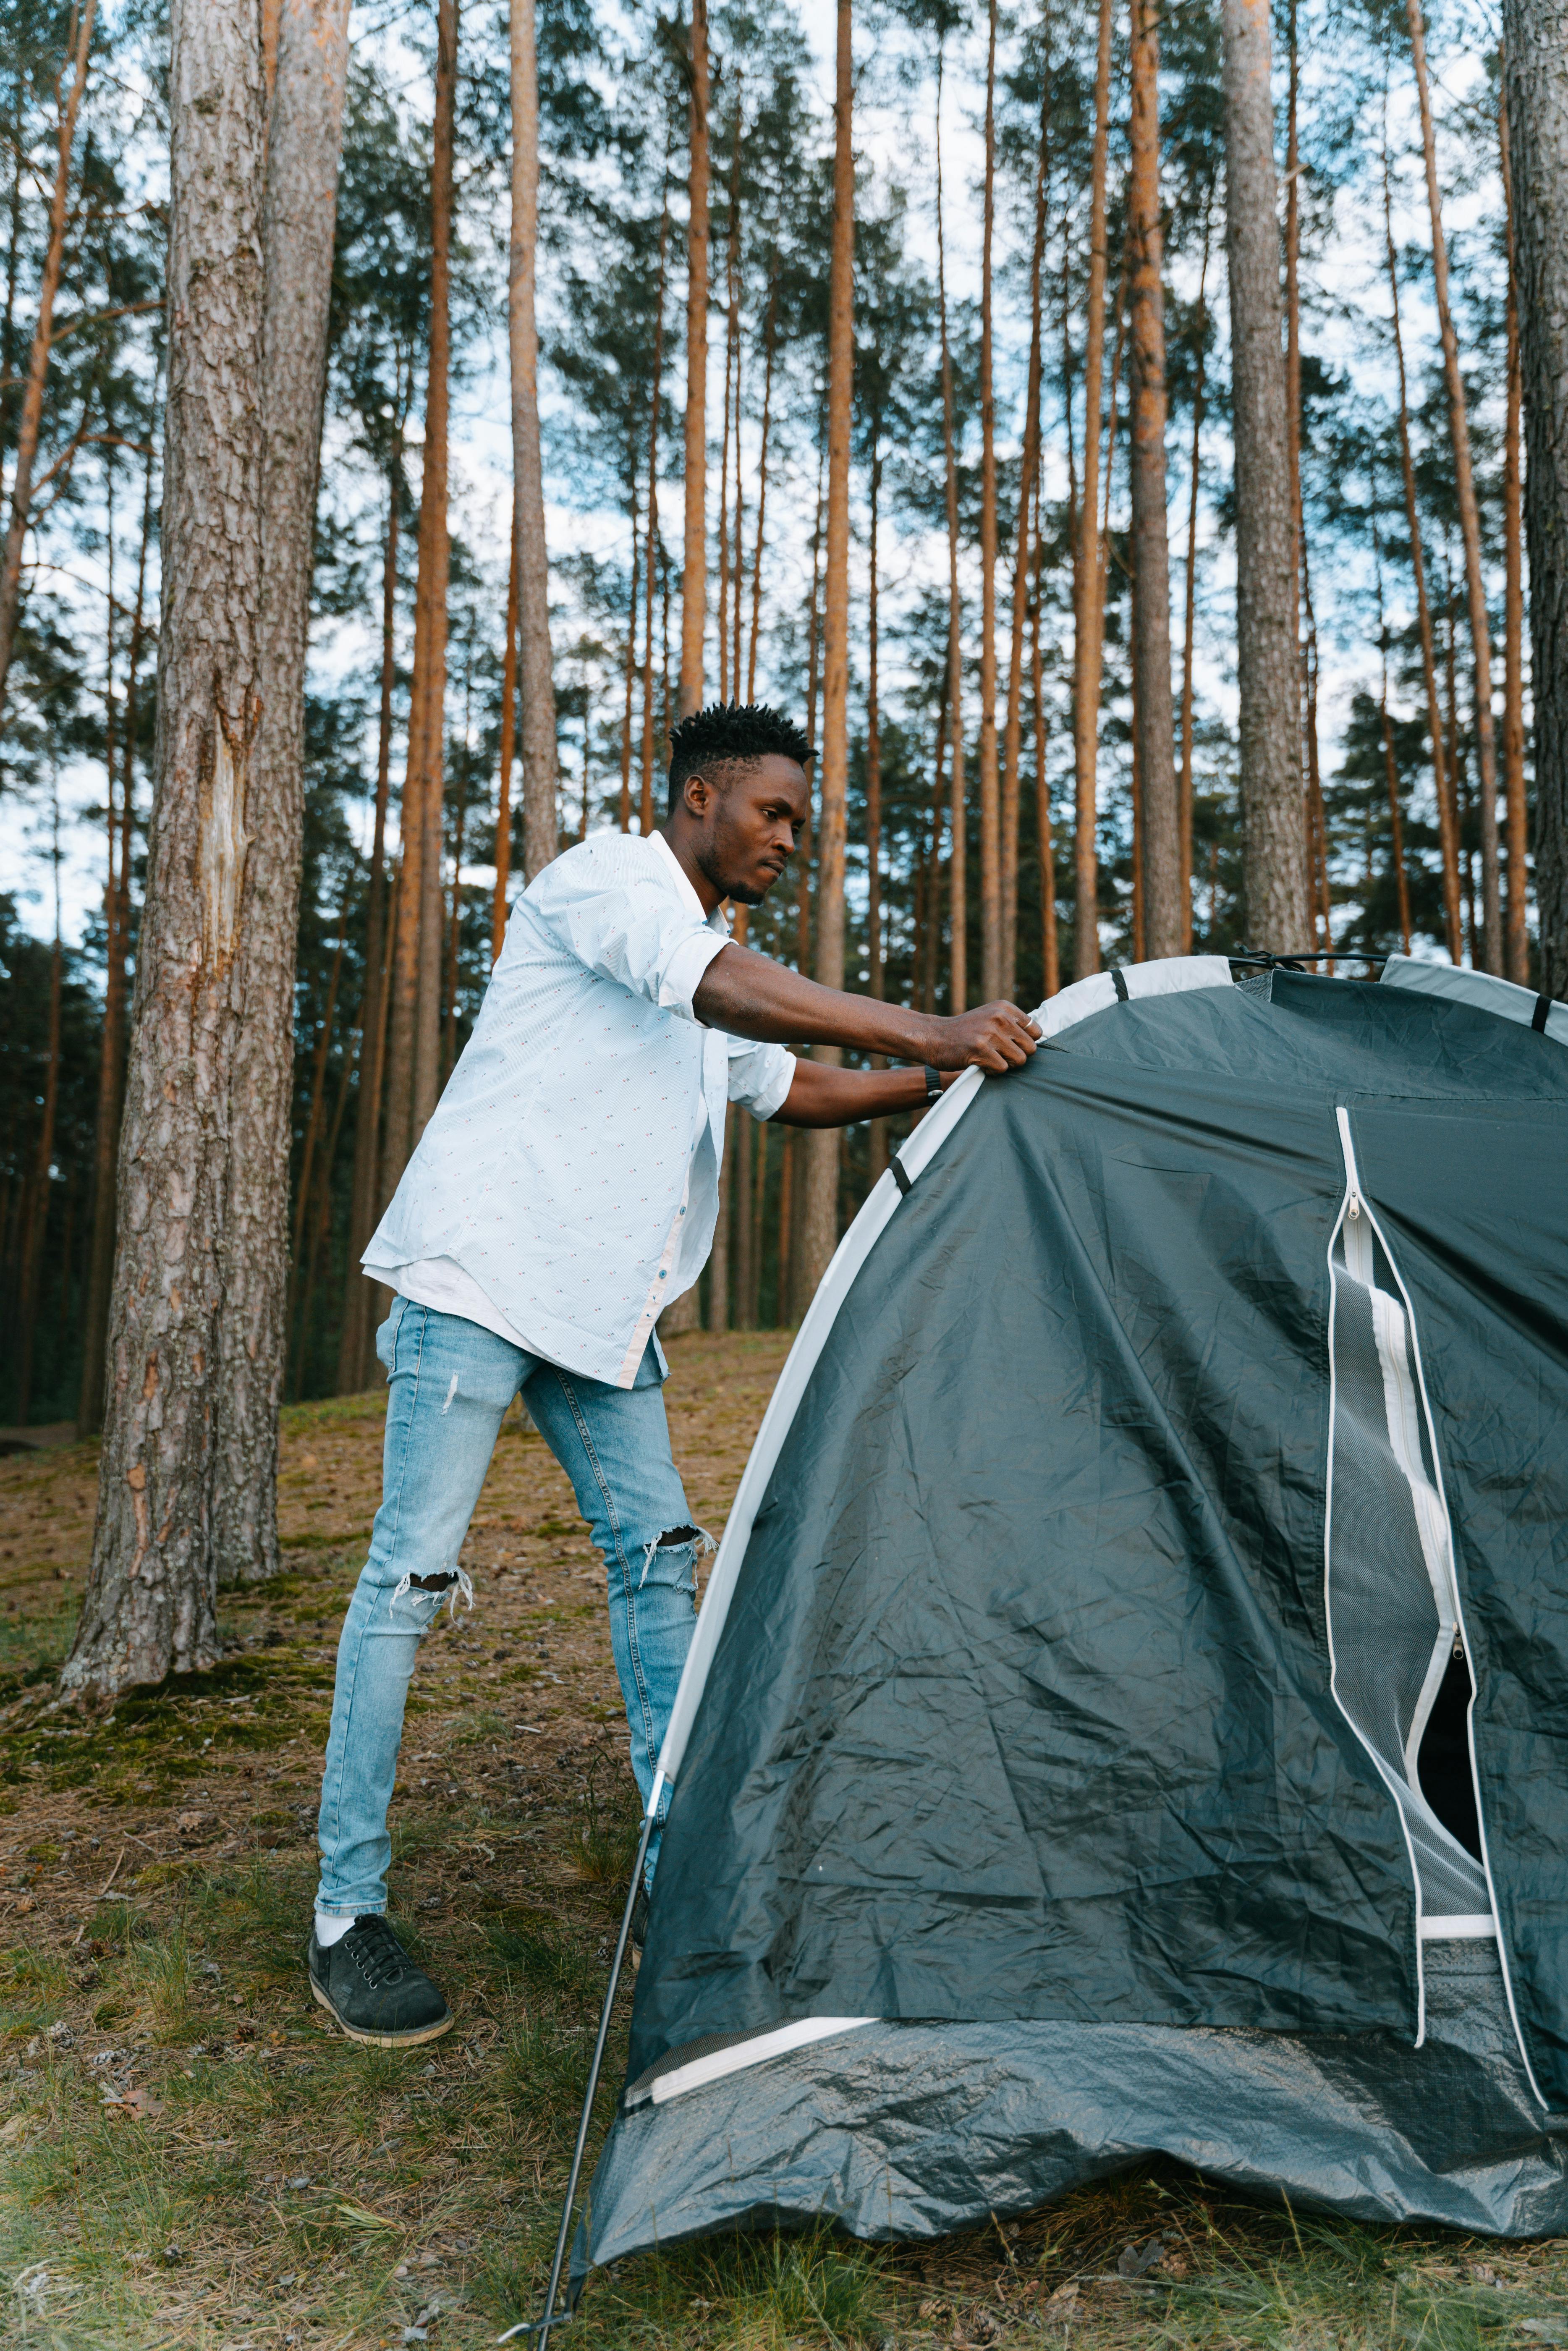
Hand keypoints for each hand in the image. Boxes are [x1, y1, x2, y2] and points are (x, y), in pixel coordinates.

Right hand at [922, 1001, 1042, 1073]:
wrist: (933, 1036)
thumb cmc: (965, 1032)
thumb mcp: (990, 1017)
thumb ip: (1012, 1024)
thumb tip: (1041, 1037)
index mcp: (1004, 1008)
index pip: (1036, 1031)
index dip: (1026, 1043)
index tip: (1012, 1046)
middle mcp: (999, 1017)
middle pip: (1031, 1048)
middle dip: (1017, 1056)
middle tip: (1000, 1055)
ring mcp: (990, 1033)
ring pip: (1019, 1060)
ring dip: (1006, 1065)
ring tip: (990, 1059)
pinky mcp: (980, 1050)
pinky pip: (1002, 1069)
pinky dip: (993, 1072)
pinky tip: (980, 1064)